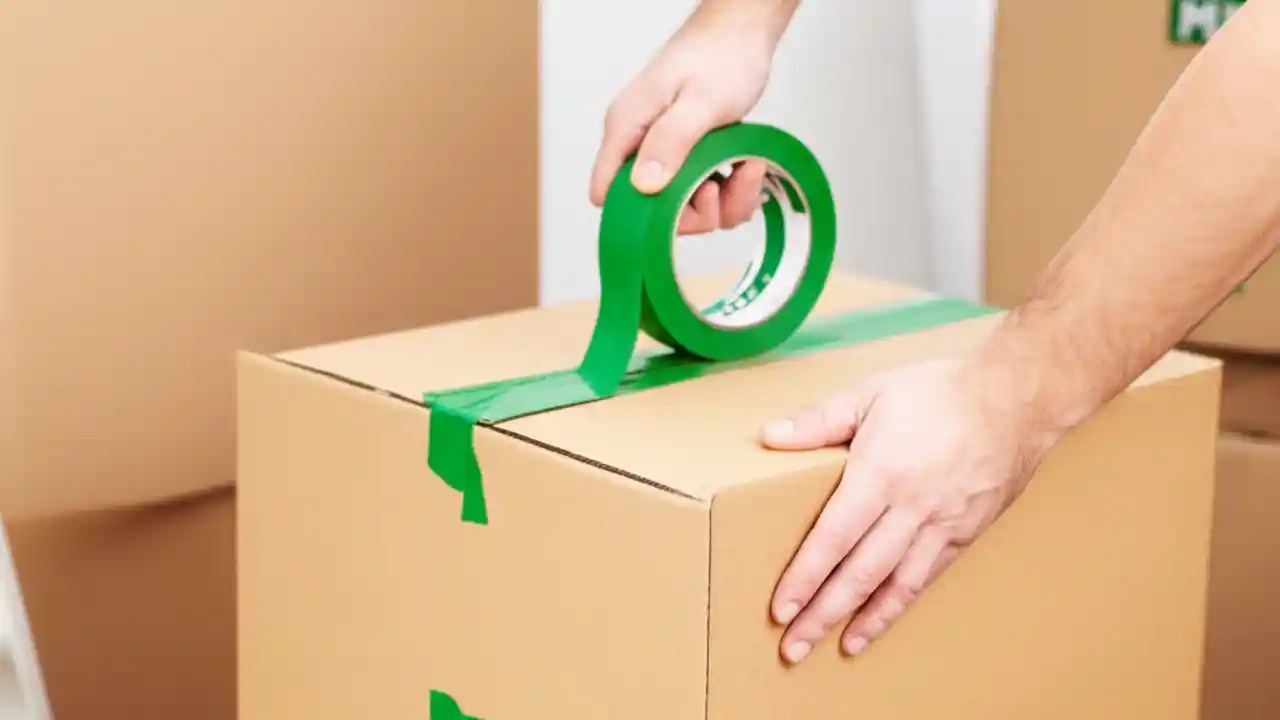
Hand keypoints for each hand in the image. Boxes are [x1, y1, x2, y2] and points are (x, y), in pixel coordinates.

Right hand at [589, 18, 776, 233]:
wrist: (744, 30)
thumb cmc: (721, 56)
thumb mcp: (700, 102)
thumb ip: (670, 142)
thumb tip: (642, 186)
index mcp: (627, 128)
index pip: (608, 191)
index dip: (642, 214)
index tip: (686, 204)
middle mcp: (639, 144)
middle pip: (655, 210)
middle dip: (699, 210)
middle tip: (725, 182)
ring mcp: (664, 151)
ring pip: (687, 206)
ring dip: (725, 200)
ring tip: (746, 168)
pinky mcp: (688, 155)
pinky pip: (705, 193)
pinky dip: (732, 190)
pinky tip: (747, 166)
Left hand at [760, 357, 1060, 662]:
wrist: (1017, 398)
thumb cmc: (938, 391)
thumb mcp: (870, 393)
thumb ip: (818, 420)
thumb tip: (770, 436)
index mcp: (881, 472)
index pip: (833, 537)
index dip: (805, 576)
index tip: (781, 608)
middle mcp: (911, 506)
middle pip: (860, 573)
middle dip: (823, 614)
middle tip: (793, 647)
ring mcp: (941, 524)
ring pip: (895, 585)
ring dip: (861, 621)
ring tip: (831, 648)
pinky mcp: (964, 532)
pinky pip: (926, 577)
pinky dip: (898, 605)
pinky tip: (878, 623)